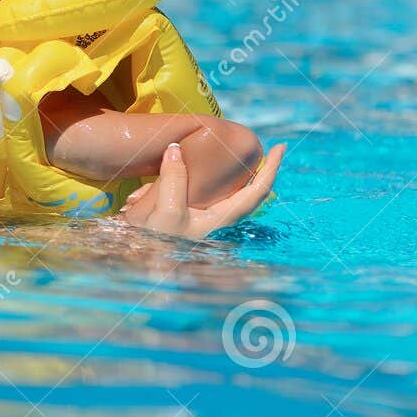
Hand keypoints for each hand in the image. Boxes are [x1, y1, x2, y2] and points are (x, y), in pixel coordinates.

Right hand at [118, 142, 285, 238]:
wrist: (139, 269)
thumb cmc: (157, 246)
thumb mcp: (166, 211)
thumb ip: (173, 178)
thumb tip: (175, 149)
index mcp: (222, 218)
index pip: (258, 190)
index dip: (271, 168)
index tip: (281, 147)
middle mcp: (216, 220)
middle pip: (236, 189)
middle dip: (233, 168)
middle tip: (236, 148)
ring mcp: (198, 222)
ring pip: (201, 190)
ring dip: (176, 180)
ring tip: (143, 194)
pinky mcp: (180, 222)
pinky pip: (177, 198)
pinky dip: (161, 192)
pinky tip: (135, 201)